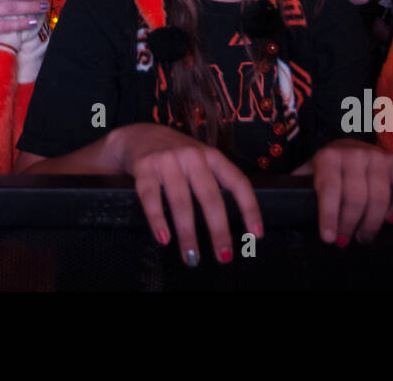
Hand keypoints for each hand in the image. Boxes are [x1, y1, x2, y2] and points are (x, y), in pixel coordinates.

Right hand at [110, 123, 262, 266]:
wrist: (137, 135)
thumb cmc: (174, 155)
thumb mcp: (198, 159)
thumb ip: (212, 181)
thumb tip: (228, 225)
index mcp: (211, 155)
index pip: (237, 182)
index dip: (249, 208)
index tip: (255, 235)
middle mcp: (192, 156)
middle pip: (210, 196)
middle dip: (219, 230)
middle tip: (224, 257)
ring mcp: (167, 160)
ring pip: (181, 201)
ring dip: (187, 233)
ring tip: (192, 257)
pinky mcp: (144, 167)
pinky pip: (151, 197)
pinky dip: (158, 220)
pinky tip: (163, 239)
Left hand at [302, 139, 392, 243]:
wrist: (349, 145)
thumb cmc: (328, 167)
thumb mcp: (310, 171)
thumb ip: (299, 186)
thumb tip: (281, 205)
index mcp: (328, 157)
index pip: (330, 190)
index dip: (329, 216)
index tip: (328, 239)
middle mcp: (354, 154)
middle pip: (356, 198)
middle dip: (350, 225)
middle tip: (345, 240)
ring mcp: (378, 156)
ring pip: (380, 197)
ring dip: (372, 223)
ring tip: (364, 236)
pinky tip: (391, 219)